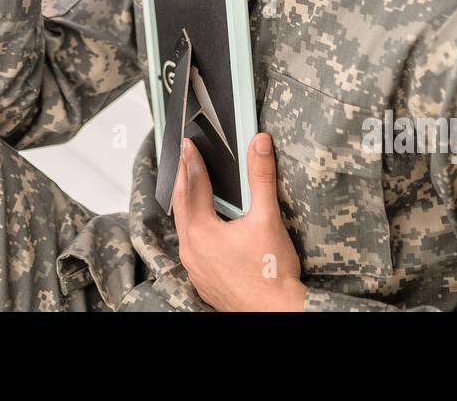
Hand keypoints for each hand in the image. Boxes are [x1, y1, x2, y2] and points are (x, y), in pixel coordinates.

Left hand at [171, 132, 306, 311]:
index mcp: (202, 231)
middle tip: (182, 158)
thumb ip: (261, 177)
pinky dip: (193, 228)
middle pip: (181, 204)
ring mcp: (194, 267)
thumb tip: (260, 145)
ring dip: (186, 204)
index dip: (192, 161)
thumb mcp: (267, 217)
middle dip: (182, 178)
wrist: (275, 312)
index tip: (187, 144)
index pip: (193, 185)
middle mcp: (191, 249)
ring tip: (189, 188)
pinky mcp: (202, 279)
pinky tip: (203, 227)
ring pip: (184, 227)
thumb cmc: (271, 272)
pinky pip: (191, 247)